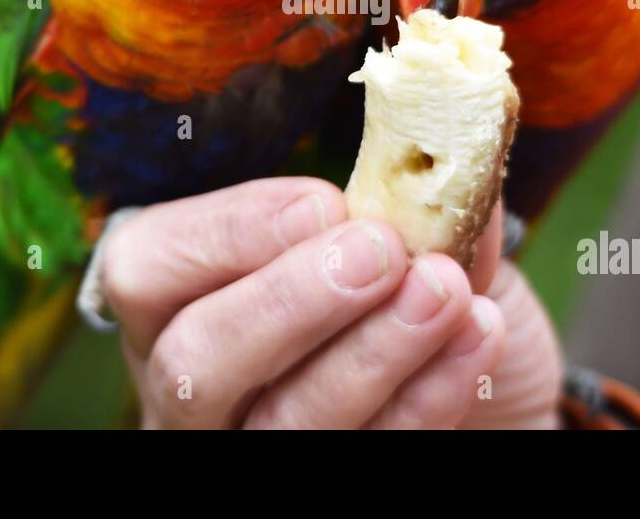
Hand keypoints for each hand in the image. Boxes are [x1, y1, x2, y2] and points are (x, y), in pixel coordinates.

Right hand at [94, 176, 560, 427]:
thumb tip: (435, 153)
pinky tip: (475, 336)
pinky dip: (427, 397)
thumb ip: (408, 202)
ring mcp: (254, 445)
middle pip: (195, 361)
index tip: (323, 203)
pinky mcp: (327, 486)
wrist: (492, 401)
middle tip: (379, 253)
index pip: (148, 265)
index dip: (227, 233)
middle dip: (289, 301)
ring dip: (372, 350)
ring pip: (281, 424)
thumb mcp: (410, 237)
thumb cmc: (417, 298)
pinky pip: (367, 455)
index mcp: (181, 296)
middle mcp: (193, 384)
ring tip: (444, 291)